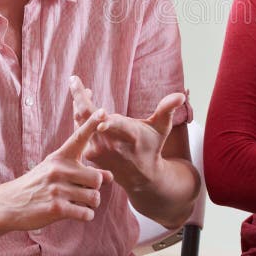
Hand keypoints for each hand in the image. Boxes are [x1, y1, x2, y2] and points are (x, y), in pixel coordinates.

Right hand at [0, 109, 113, 232]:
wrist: (9, 204)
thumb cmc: (39, 184)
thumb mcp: (55, 169)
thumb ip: (83, 171)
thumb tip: (110, 176)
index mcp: (60, 157)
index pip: (79, 137)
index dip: (92, 124)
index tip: (104, 111)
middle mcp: (59, 170)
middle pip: (98, 179)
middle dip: (95, 188)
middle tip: (83, 190)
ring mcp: (57, 189)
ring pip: (94, 198)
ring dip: (90, 203)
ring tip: (76, 201)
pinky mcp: (56, 209)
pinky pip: (86, 213)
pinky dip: (85, 215)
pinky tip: (74, 212)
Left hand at [69, 75, 183, 190]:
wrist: (140, 176)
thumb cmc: (152, 146)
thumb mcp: (162, 128)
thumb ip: (167, 109)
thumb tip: (181, 95)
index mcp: (129, 136)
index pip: (116, 126)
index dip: (107, 121)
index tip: (101, 113)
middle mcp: (110, 144)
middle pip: (89, 118)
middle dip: (80, 98)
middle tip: (74, 80)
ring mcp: (97, 150)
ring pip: (81, 122)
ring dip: (79, 103)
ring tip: (78, 86)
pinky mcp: (89, 153)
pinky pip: (79, 130)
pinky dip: (80, 115)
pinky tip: (81, 103)